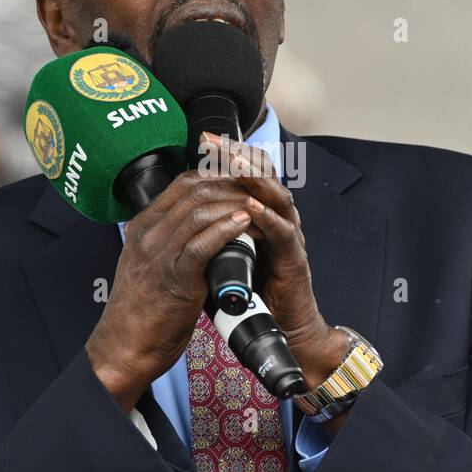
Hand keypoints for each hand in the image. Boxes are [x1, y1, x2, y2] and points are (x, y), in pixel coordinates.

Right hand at [85, 167, 257, 412]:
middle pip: (195, 191)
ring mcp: (159, 254)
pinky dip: (227, 229)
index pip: (182, 184)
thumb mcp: (147, 264)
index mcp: (142, 227)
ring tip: (260, 207)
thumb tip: (199, 227)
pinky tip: (245, 224)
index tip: (241, 180)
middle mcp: (148, 235)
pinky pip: (203, 243)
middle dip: (231, 185)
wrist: (124, 347)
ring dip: (235, 204)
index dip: (216, 175)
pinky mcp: (174, 277)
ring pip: (200, 211)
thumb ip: (167, 241)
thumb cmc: (141, 311)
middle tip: (258, 190)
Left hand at [197, 132, 350, 391]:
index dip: (226, 156)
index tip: (202, 140)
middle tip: (213, 141)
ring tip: (232, 162)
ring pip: (276, 197)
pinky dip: (267, 218)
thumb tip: (178, 222)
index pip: (245, 176)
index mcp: (260, 217)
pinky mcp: (294, 260)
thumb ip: (209, 237)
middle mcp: (277, 221)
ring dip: (253, 178)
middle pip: (263, 177)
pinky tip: (251, 206)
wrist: (284, 331)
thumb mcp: (221, 258)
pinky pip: (283, 233)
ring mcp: (288, 238)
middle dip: (237, 156)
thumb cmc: (251, 298)